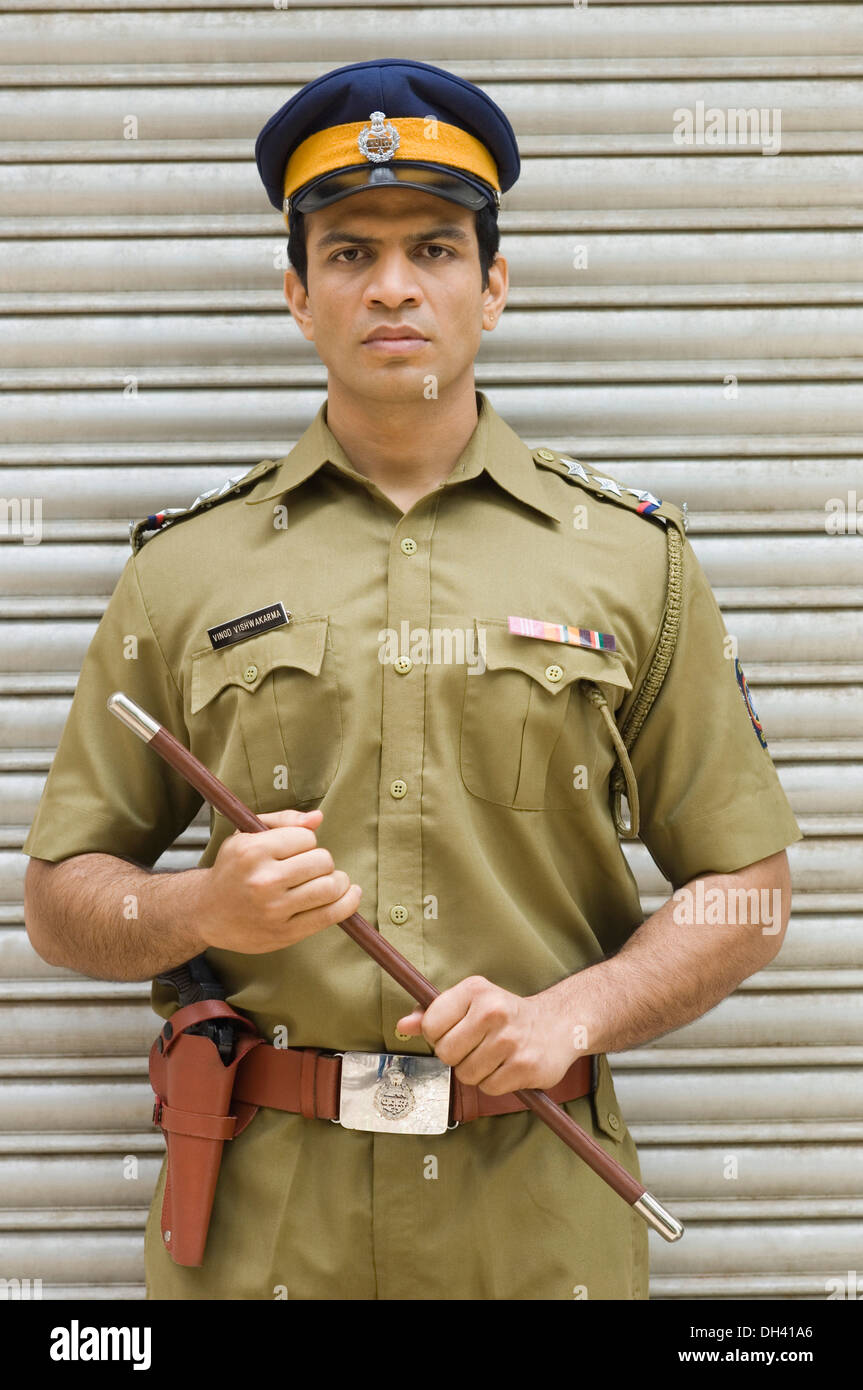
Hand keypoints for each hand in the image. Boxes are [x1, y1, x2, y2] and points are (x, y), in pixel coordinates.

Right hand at [197, 808, 361, 953]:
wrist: (206, 912)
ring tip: (330, 881)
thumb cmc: (233, 869)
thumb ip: (284, 821)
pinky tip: (350, 894)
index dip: (306, 842)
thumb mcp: (246, 835)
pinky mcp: (285, 934)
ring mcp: (275, 910)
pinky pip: (330, 915)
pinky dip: (348, 903)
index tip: (295, 850)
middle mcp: (263, 881)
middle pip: (322, 861)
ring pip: (330, 887)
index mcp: (252, 851)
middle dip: (322, 861)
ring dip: (338, 881)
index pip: (307, 838)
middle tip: (311, 867)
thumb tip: (318, 819)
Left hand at [396, 975, 578, 1094]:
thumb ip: (433, 1013)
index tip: (455, 1031)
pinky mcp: (526, 1067)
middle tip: (476, 1046)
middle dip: (457, 1056)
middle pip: (446, 1053)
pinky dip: (495, 1083)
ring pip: (466, 1074)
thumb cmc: (505, 1014)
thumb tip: (403, 1025)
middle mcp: (493, 1011)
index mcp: (476, 990)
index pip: (431, 1025)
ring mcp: (511, 1040)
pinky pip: (489, 1088)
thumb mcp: (471, 1001)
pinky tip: (508, 1066)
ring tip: (494, 1056)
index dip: (438, 1035)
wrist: (558, 1024)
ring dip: (476, 1072)